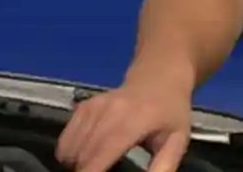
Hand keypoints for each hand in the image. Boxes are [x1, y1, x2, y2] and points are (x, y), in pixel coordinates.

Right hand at [55, 79, 191, 171]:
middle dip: (85, 170)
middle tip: (102, 171)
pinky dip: (71, 151)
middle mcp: (109, 112)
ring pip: (69, 149)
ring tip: (94, 165)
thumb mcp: (177, 139)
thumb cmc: (170, 112)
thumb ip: (164, 164)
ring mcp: (93, 107)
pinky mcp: (83, 106)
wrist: (159, 80)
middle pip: (82, 156)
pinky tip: (87, 152)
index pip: (101, 155)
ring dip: (76, 163)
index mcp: (133, 121)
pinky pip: (65, 138)